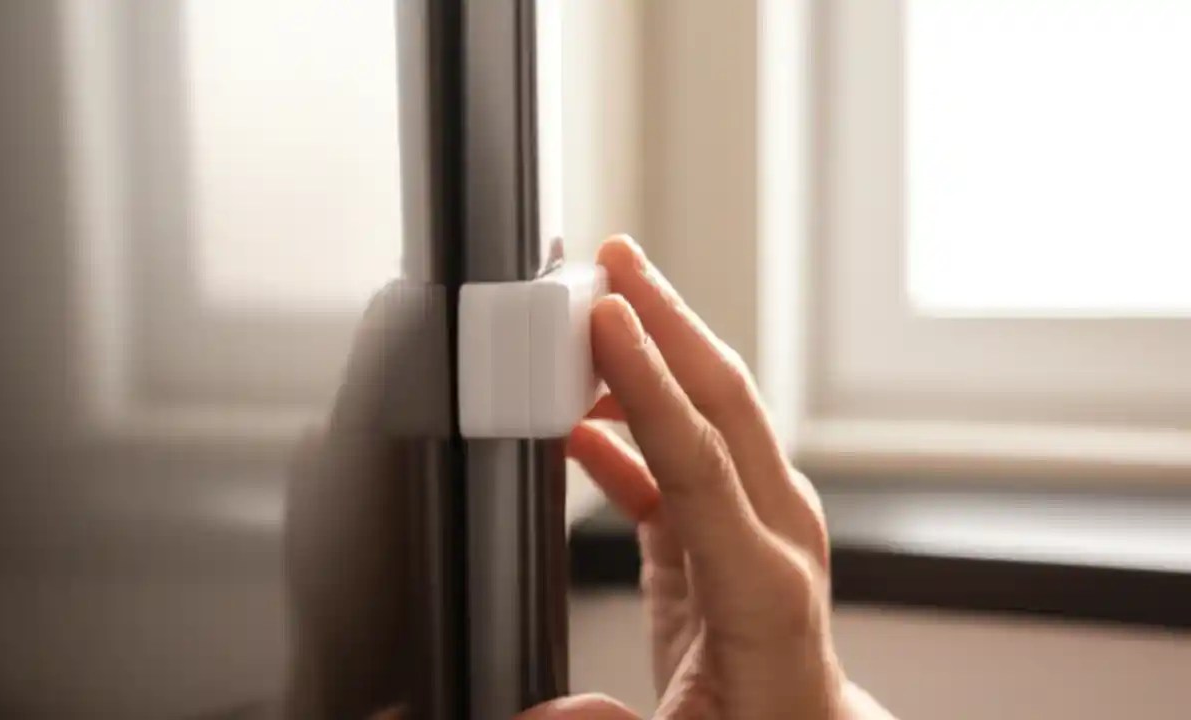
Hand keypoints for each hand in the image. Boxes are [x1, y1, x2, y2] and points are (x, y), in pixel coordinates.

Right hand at [549, 237, 892, 718]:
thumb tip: (537, 714)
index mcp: (762, 586)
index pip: (698, 458)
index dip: (646, 381)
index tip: (606, 316)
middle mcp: (769, 534)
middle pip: (719, 400)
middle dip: (668, 320)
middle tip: (613, 259)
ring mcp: (752, 520)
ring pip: (700, 411)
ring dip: (648, 353)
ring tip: (584, 312)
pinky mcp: (721, 526)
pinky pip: (670, 457)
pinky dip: (626, 424)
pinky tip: (577, 412)